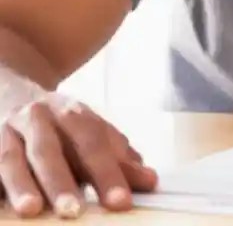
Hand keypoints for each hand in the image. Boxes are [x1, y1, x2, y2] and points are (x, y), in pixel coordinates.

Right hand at [0, 93, 156, 217]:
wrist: (8, 89)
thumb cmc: (58, 125)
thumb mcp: (91, 133)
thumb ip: (118, 158)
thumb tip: (150, 181)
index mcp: (70, 113)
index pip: (92, 143)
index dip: (107, 173)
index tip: (120, 203)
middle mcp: (35, 118)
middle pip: (48, 150)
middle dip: (61, 182)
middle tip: (73, 211)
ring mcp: (2, 132)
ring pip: (8, 158)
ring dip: (20, 185)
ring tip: (31, 210)